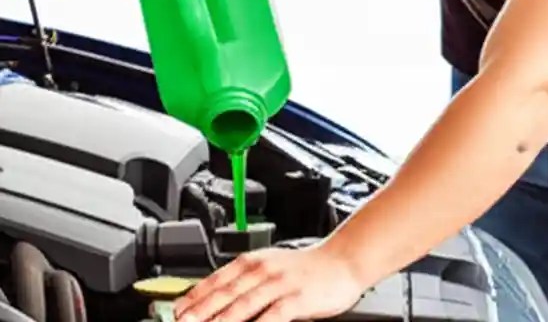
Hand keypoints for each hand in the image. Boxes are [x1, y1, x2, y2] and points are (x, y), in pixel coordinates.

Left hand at [173, 243, 366, 321]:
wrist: (344, 261)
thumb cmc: (307, 268)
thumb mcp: (270, 266)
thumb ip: (243, 281)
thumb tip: (211, 300)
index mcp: (252, 262)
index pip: (214, 281)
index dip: (192, 299)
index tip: (175, 314)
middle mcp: (263, 271)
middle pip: (224, 295)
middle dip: (198, 314)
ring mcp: (280, 285)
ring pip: (242, 306)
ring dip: (220, 321)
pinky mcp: (297, 299)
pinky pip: (272, 316)